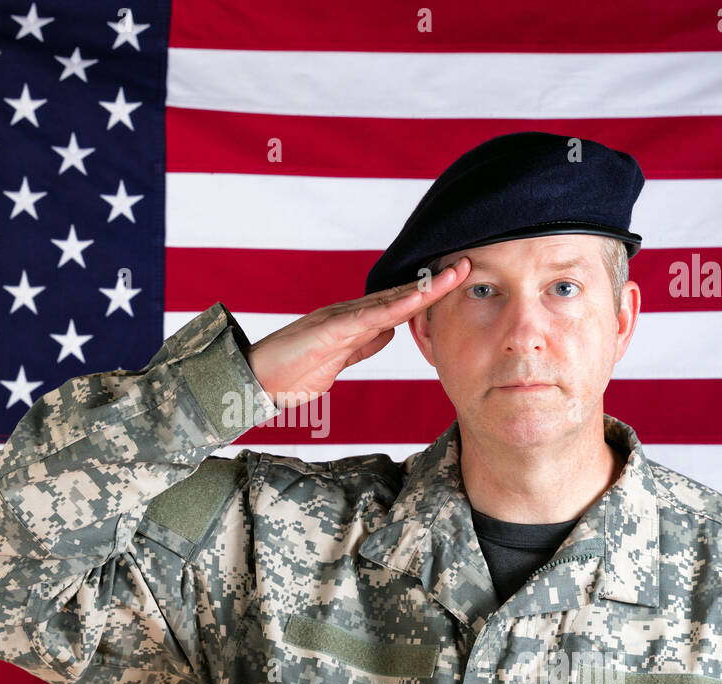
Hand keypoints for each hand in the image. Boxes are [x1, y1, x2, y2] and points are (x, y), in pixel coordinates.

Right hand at [245, 257, 470, 408]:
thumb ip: (362, 346)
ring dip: (425, 288)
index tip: (456, 283)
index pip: (397, 306)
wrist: (254, 381)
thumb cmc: (289, 375)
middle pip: (400, 295)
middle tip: (467, 265)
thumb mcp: (337, 363)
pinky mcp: (329, 330)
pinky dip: (395, 307)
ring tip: (455, 274)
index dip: (427, 294)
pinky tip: (417, 299)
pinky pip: (369, 317)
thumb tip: (389, 333)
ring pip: (390, 300)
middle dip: (435, 282)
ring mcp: (338, 319)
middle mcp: (348, 314)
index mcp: (351, 323)